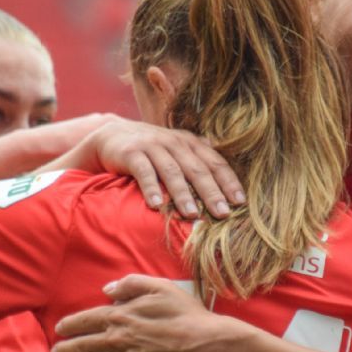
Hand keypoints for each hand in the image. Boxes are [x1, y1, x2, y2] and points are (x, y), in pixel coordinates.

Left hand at [51, 274, 236, 351]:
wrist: (205, 346)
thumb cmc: (185, 314)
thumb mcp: (159, 287)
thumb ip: (130, 284)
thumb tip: (106, 291)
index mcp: (119, 316)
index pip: (85, 320)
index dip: (69, 325)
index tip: (60, 329)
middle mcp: (115, 340)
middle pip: (81, 346)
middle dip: (64, 350)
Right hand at [71, 119, 244, 218]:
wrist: (112, 136)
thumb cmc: (150, 149)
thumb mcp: (176, 149)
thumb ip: (198, 159)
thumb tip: (224, 175)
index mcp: (190, 143)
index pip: (214, 162)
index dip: (228, 181)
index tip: (240, 201)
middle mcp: (174, 143)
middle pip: (197, 169)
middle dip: (211, 192)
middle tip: (222, 213)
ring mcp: (152, 146)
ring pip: (172, 171)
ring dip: (183, 194)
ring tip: (192, 215)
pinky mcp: (131, 153)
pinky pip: (144, 172)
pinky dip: (150, 188)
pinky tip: (156, 205)